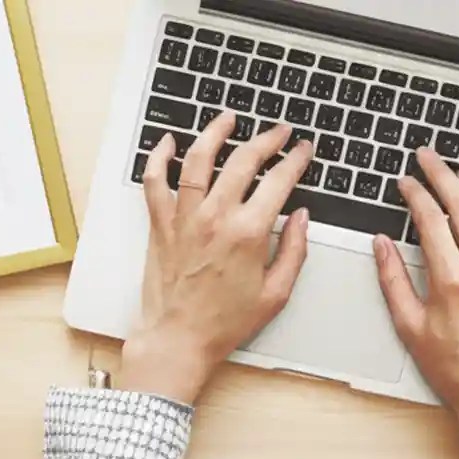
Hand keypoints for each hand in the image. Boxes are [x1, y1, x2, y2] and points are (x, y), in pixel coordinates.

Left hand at [117, 112, 314, 404]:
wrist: (178, 339)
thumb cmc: (224, 323)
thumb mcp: (276, 293)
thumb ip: (294, 251)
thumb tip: (303, 219)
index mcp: (248, 233)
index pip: (279, 181)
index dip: (296, 160)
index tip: (303, 150)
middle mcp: (215, 218)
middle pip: (243, 160)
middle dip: (266, 139)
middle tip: (278, 132)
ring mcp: (184, 218)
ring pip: (198, 159)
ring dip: (215, 133)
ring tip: (228, 119)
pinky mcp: (161, 225)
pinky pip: (155, 181)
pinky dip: (160, 157)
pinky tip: (170, 143)